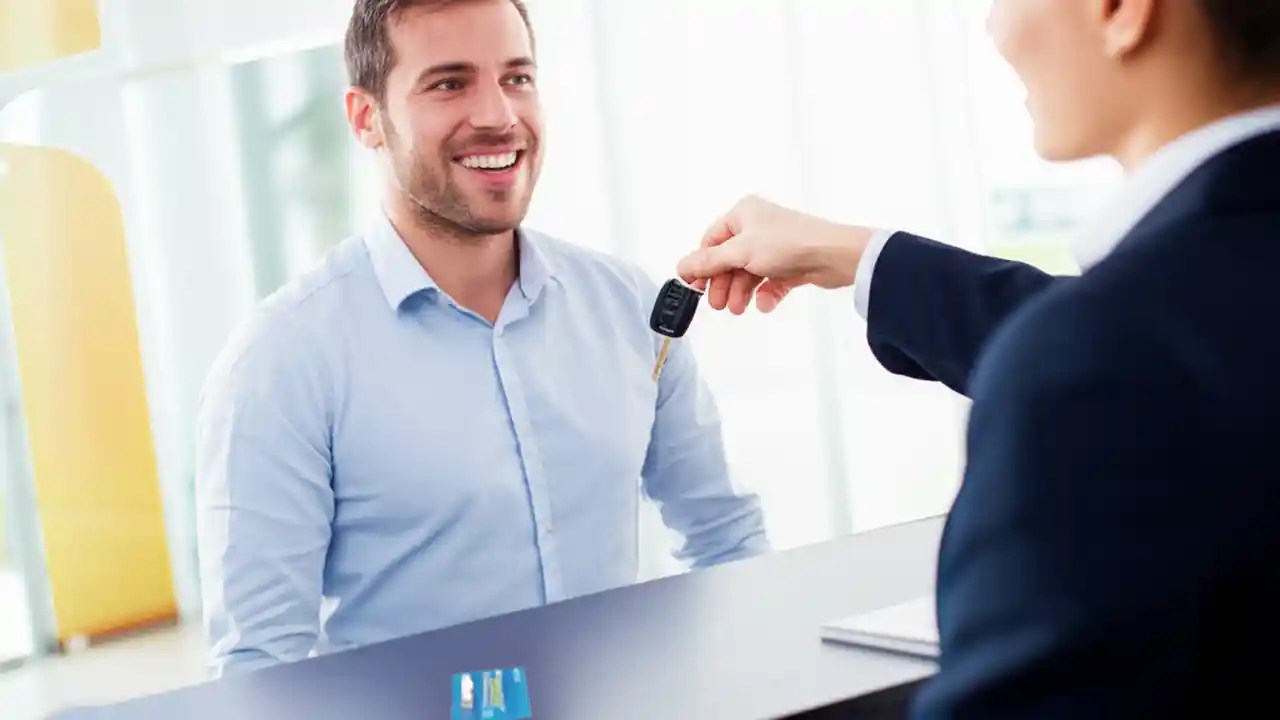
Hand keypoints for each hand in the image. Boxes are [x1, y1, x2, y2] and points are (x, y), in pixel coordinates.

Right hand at [676, 195, 876, 313]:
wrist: (834, 255)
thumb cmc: (789, 243)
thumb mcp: (740, 252)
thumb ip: (708, 262)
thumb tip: (681, 267)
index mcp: (743, 214)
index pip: (712, 241)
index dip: (702, 265)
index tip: (695, 287)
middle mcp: (758, 226)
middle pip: (729, 260)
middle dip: (724, 284)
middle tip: (719, 304)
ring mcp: (775, 246)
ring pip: (749, 273)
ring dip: (742, 292)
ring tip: (739, 309)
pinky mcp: (791, 264)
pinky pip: (770, 281)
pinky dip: (765, 294)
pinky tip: (765, 304)